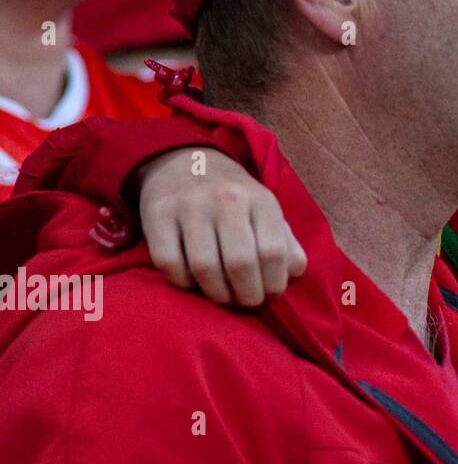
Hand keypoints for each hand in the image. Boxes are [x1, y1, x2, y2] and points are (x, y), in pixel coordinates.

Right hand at [136, 148, 306, 306]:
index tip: (270, 295)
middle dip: (247, 295)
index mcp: (260, 200)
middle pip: (240, 263)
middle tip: (247, 302)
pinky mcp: (157, 216)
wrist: (187, 160)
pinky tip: (194, 282)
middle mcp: (226, 200)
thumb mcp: (266, 209)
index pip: (273, 251)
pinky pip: (170, 264)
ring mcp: (190, 207)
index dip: (274, 283)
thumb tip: (295, 273)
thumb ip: (285, 241)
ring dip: (217, 294)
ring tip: (224, 298)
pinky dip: (184, 282)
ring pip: (204, 268)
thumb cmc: (234, 196)